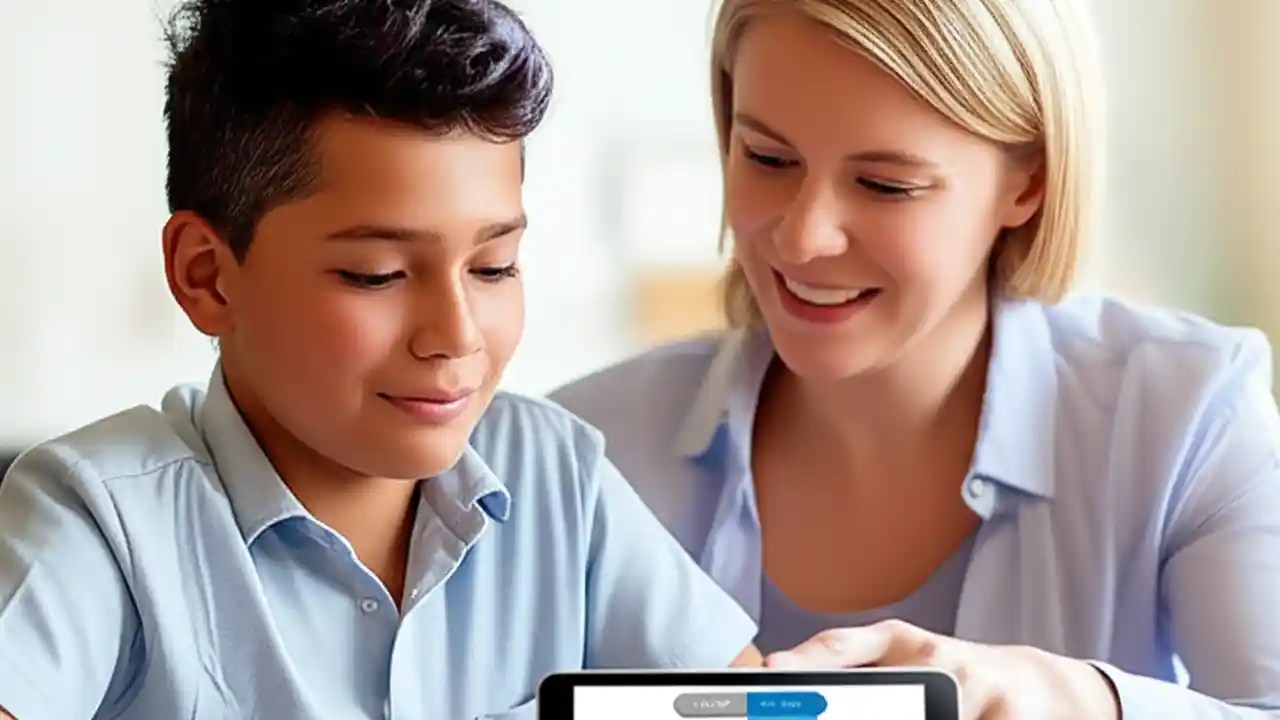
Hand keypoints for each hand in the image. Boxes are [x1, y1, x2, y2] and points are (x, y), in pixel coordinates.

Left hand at [767, 620, 1119, 719]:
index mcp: (898, 641)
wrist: (1036, 686)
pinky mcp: (1006, 714)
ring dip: (915, 718)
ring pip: (926, 714)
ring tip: (920, 715)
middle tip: (809, 716)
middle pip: (879, 693)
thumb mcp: (906, 663)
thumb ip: (856, 672)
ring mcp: (972, 686)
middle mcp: (933, 658)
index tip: (770, 669)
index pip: (841, 646)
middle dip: (846, 710)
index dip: (804, 658)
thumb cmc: (955, 677)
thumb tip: (790, 682)